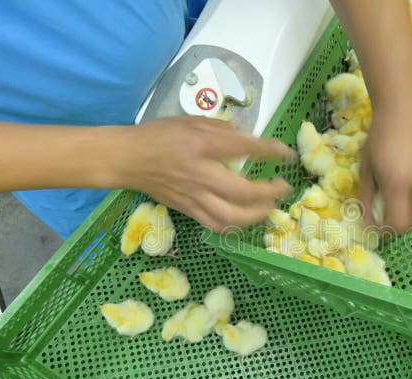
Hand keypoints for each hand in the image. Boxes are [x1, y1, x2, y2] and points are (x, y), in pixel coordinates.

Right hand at [108, 116, 292, 230]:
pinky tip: (245, 218)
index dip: (270, 152)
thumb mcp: (191, 120)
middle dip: (269, 192)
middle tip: (283, 187)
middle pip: (243, 192)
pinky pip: (215, 224)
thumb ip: (222, 128)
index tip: (285, 153)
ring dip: (256, 215)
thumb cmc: (158, 135)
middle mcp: (201, 174)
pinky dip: (234, 225)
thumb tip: (246, 136)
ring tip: (269, 207)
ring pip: (231, 217)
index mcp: (202, 145)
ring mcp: (194, 196)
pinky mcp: (187, 210)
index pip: (244, 149)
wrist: (127, 159)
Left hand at [359, 106, 411, 232]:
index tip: (376, 223)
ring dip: (405, 200)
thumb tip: (367, 223)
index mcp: (398, 185)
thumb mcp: (365, 169)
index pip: (398, 225)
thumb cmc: (378, 137)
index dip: (386, 230)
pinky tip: (409, 166)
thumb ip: (366, 199)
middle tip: (382, 201)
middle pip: (410, 218)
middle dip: (395, 216)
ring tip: (395, 176)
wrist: (404, 109)